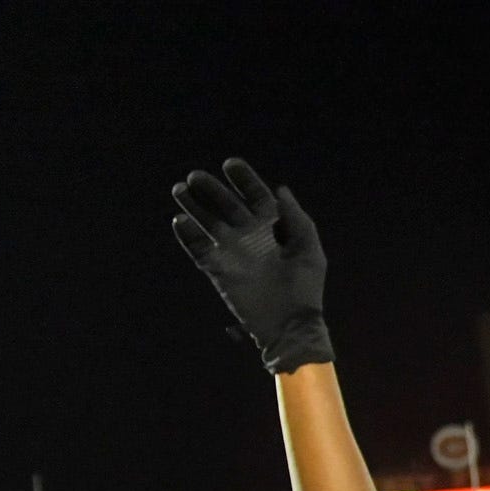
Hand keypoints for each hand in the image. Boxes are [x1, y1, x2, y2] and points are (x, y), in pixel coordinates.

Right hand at [171, 160, 331, 372]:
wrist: (290, 326)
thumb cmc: (305, 289)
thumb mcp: (309, 250)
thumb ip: (297, 219)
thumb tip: (280, 189)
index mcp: (274, 229)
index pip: (256, 197)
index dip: (244, 179)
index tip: (230, 164)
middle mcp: (250, 237)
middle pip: (227, 205)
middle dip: (212, 189)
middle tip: (195, 176)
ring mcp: (232, 252)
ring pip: (208, 222)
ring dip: (194, 206)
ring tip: (180, 189)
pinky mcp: (218, 270)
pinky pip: (198, 249)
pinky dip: (188, 235)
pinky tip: (180, 221)